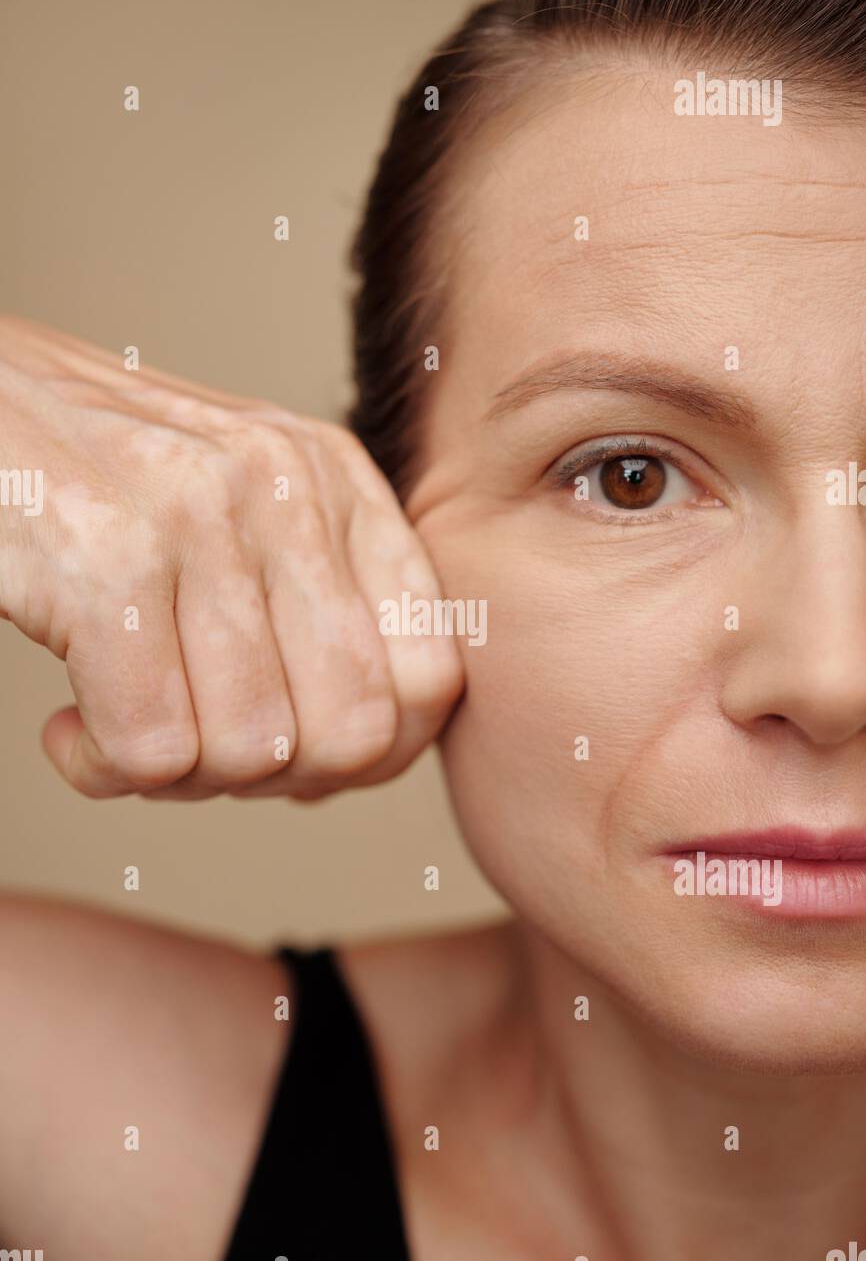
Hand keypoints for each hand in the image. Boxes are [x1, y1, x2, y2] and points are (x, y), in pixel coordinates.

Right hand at [0, 314, 462, 798]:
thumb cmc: (98, 483)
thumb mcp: (238, 510)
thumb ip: (317, 607)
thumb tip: (358, 762)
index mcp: (336, 481)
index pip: (432, 679)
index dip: (370, 758)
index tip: (290, 755)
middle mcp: (284, 488)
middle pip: (350, 735)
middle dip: (273, 779)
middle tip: (197, 742)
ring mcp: (200, 518)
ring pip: (249, 753)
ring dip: (176, 775)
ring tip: (122, 720)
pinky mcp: (108, 562)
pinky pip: (151, 751)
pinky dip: (103, 768)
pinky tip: (71, 722)